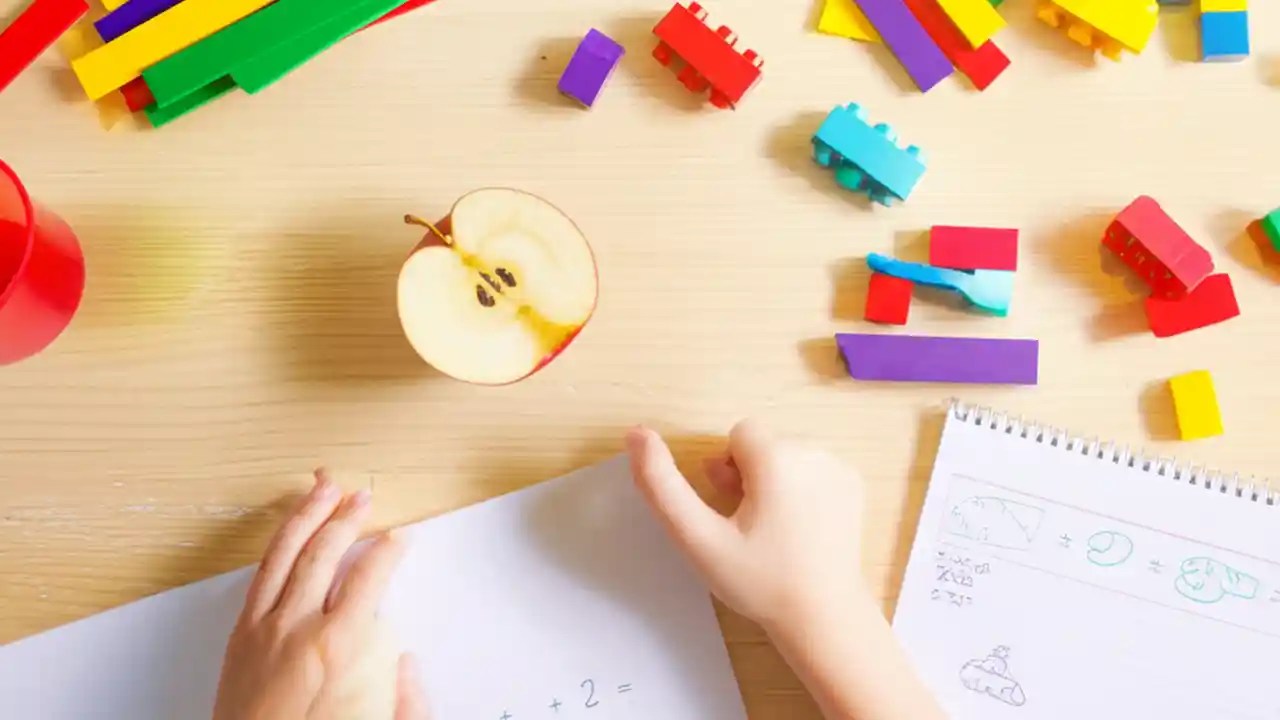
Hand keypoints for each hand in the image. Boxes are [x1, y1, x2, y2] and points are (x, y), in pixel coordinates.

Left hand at [213, 470, 428, 719]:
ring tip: (321, 488)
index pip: (368, 578)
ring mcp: (262, 628)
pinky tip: (286, 535)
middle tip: (363, 497)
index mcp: (335, 647)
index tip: (399, 538)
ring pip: (285, 554)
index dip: (388, 551)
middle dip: (347, 518)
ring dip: (306, 515)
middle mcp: (295, 628)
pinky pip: (260, 576)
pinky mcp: (239, 637)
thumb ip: (404, 700)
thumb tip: (407, 667)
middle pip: (324, 553)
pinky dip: (276, 546)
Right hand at [628, 422, 946, 719]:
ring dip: (775, 480)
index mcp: (777, 458)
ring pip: (788, 454)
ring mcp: (840, 466)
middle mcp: (814, 451)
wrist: (823, 616)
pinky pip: (813, 468)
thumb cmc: (759, 580)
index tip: (733, 510)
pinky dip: (802, 487)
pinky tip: (801, 527)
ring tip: (774, 527)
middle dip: (750, 473)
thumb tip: (636, 433)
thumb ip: (661, 485)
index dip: (728, 470)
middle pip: (764, 443)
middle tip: (749, 524)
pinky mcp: (854, 483)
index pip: (738, 434)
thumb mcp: (699, 538)